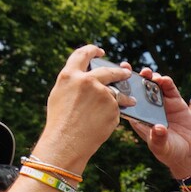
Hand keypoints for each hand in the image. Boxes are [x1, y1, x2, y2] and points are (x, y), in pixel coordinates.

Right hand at [27, 45, 132, 175]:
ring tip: (131, 100)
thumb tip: (85, 76)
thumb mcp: (60, 94)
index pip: (83, 54)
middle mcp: (88, 81)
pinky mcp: (113, 107)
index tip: (100, 51)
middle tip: (126, 73)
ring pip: (116, 92)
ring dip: (124, 96)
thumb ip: (73, 82)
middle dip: (120, 72)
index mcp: (70, 75)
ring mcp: (102, 94)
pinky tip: (107, 121)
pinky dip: (114, 113)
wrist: (67, 141)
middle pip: (109, 71)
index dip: (92, 50)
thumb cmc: (60, 120)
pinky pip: (116, 108)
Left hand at [127, 70, 190, 178]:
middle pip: (137, 89)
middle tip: (126, 67)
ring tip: (146, 73)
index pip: (126, 101)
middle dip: (130, 77)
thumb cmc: (170, 151)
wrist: (189, 152)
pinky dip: (166, 82)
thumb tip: (158, 128)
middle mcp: (148, 108)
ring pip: (152, 85)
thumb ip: (159, 138)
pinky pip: (169, 88)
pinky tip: (163, 79)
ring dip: (148, 77)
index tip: (113, 79)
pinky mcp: (175, 101)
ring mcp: (162, 103)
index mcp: (139, 118)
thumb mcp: (162, 147)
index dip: (119, 89)